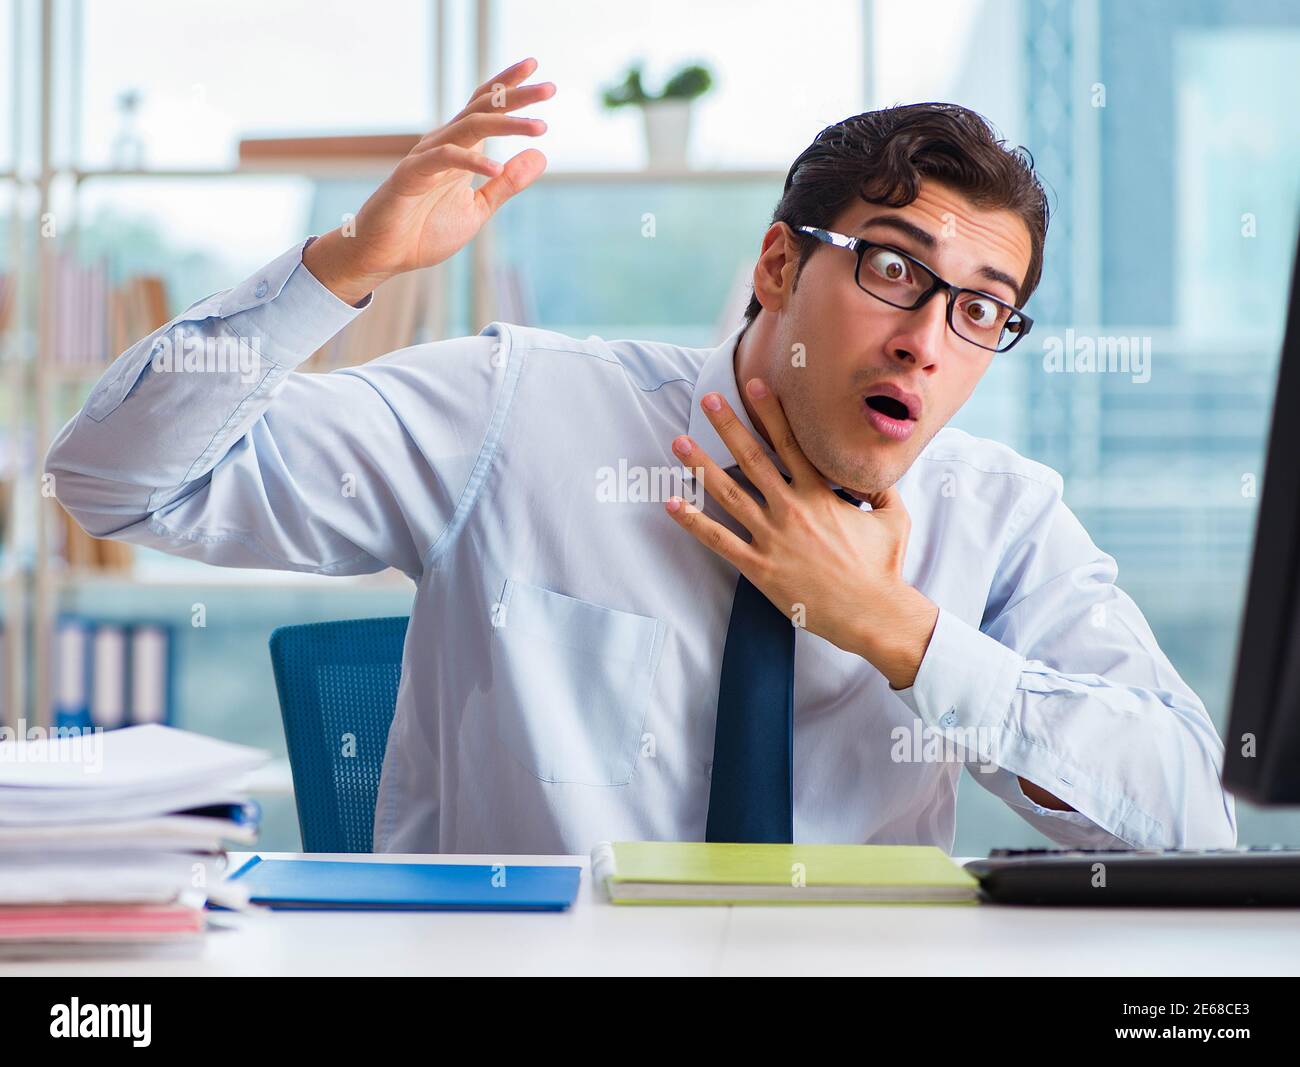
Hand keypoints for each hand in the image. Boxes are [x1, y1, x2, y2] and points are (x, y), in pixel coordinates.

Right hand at [304, 57, 554, 303]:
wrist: (385, 254)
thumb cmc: (426, 230)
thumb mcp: (478, 209)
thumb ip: (507, 183)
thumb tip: (541, 154)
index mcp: (461, 148)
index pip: (486, 107)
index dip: (509, 85)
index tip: (537, 69)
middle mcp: (444, 144)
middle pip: (482, 108)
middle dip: (516, 96)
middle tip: (550, 88)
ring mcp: (427, 156)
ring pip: (469, 127)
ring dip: (506, 124)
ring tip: (539, 127)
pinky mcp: (411, 175)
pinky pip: (444, 160)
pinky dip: (472, 163)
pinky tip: (497, 169)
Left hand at [664, 378, 938, 688]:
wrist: (873, 613)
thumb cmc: (884, 567)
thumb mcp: (893, 516)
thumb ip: (881, 487)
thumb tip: (876, 467)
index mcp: (821, 494)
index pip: (791, 442)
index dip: (770, 412)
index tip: (753, 385)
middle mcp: (792, 509)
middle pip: (752, 457)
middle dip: (727, 426)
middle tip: (706, 399)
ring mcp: (772, 537)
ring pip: (728, 493)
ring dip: (700, 467)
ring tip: (678, 444)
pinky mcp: (759, 566)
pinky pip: (719, 540)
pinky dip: (693, 522)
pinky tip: (671, 504)